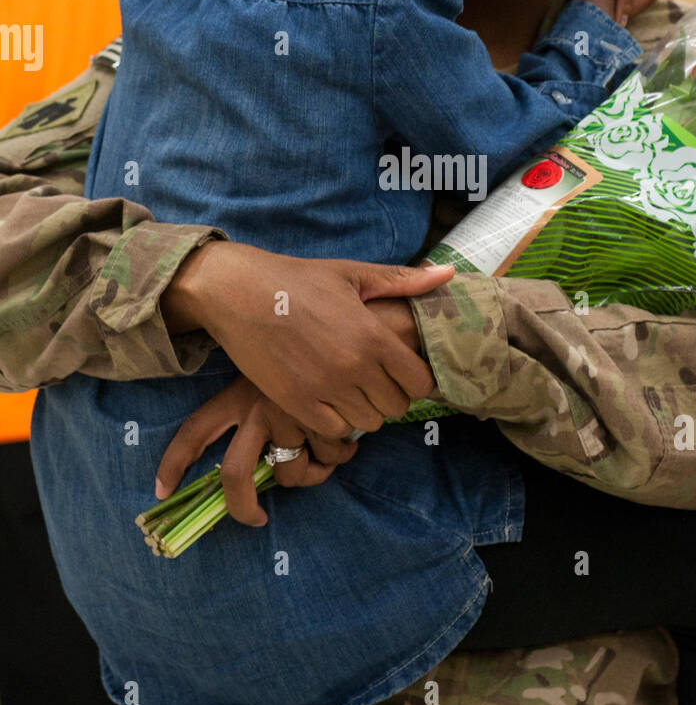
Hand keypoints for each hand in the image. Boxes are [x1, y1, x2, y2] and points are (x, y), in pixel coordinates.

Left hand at [155, 375, 358, 524]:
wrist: (345, 337)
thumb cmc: (304, 367)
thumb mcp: (267, 384)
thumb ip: (257, 424)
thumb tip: (258, 479)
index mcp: (236, 396)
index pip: (195, 430)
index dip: (173, 463)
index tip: (161, 492)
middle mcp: (257, 406)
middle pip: (235, 473)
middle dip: (242, 507)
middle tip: (254, 519)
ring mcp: (289, 413)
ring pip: (292, 473)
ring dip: (312, 472)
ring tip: (323, 451)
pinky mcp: (323, 418)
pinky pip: (329, 460)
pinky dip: (339, 457)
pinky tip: (345, 437)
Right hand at [161, 245, 451, 440]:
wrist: (238, 293)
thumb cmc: (298, 280)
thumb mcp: (352, 275)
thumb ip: (402, 281)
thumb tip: (448, 274)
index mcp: (372, 336)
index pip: (419, 381)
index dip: (417, 379)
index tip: (404, 371)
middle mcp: (353, 367)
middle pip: (396, 407)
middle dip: (392, 395)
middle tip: (377, 379)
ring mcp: (324, 389)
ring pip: (367, 422)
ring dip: (365, 409)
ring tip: (353, 388)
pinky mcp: (295, 403)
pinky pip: (334, 430)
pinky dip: (337, 419)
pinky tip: (330, 398)